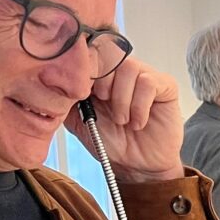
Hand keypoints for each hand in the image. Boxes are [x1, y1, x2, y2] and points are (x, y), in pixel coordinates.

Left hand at [66, 58, 183, 182]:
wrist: (137, 167)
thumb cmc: (112, 144)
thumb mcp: (80, 120)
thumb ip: (67, 99)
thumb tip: (53, 80)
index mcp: (102, 75)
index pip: (91, 52)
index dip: (86, 69)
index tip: (85, 94)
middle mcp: (123, 71)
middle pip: (109, 55)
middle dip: (103, 85)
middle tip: (106, 111)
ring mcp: (145, 76)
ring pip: (129, 67)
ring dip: (122, 99)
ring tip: (123, 121)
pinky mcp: (165, 86)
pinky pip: (149, 82)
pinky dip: (139, 105)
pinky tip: (138, 122)